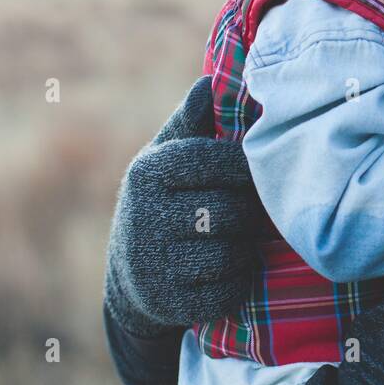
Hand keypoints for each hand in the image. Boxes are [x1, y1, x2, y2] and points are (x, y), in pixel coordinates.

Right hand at [104, 76, 261, 334]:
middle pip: (231, 211)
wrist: (133, 272)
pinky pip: (227, 292)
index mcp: (150, 171)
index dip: (246, 169)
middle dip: (249, 214)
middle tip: (250, 212)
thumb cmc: (167, 197)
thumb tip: (211, 81)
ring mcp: (153, 264)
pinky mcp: (167, 303)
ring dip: (246, 249)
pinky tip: (230, 270)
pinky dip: (238, 283)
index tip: (251, 174)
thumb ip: (194, 121)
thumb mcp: (169, 155)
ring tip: (240, 240)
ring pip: (232, 253)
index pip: (218, 161)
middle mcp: (145, 215)